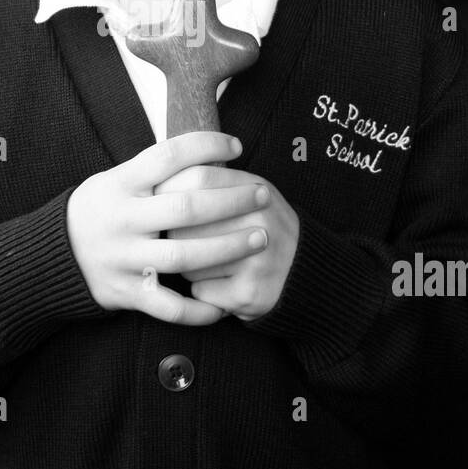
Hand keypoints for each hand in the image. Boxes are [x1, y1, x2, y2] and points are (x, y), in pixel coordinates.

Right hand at [66, 132, 277, 325]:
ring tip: (259, 238)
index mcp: (122, 184)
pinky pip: (168, 306)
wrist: (55, 253)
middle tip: (262, 195)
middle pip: (186, 208)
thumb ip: (155, 169)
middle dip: (231, 201)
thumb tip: (209, 149)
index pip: (168, 156)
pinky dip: (197, 310)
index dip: (206, 147)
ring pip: (184, 255)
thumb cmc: (100, 208)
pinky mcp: (126, 292)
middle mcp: (123, 219)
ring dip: (227, 248)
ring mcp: (125, 258)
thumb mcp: (116, 179)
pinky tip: (223, 305)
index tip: (236, 146)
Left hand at [154, 162, 299, 321]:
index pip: (198, 177)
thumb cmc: (265, 227)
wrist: (307, 273)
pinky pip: (199, 290)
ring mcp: (256, 260)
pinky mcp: (249, 293)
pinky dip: (203, 290)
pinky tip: (221, 284)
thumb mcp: (252, 192)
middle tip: (180, 236)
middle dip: (173, 231)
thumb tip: (161, 175)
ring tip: (208, 262)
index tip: (160, 198)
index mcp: (257, 191)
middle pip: (185, 222)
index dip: (170, 187)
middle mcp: (260, 222)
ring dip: (187, 264)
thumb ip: (216, 179)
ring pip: (187, 260)